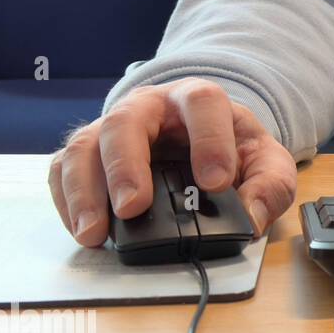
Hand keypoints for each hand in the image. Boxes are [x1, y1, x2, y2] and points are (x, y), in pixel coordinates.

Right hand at [49, 78, 296, 245]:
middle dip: (126, 165)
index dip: (209, 141)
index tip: (215, 183)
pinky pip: (63, 169)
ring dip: (86, 190)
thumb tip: (251, 218)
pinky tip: (82, 228)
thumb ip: (270, 186)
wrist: (205, 141)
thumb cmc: (233, 150)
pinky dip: (67, 200)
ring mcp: (113, 127)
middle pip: (127, 121)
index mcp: (199, 100)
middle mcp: (150, 107)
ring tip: (95, 231)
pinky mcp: (89, 153)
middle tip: (133, 207)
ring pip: (85, 145)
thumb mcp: (266, 164)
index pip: (203, 104)